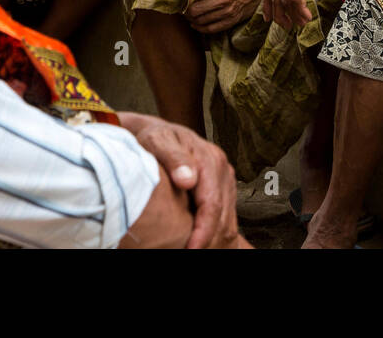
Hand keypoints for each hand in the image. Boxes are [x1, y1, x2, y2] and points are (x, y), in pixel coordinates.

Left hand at [117, 112, 250, 248]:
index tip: (189, 249)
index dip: (203, 231)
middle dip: (210, 240)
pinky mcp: (222, 186)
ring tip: (195, 248)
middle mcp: (222, 169)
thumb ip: (174, 158)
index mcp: (210, 160)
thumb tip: (188, 179)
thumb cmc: (154, 138)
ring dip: (215, 238)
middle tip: (189, 252)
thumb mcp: (157, 142)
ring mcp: (224, 178)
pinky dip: (216, 232)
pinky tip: (202, 241)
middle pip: (223, 216)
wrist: (158, 131)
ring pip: (228, 219)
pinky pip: (225, 215)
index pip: (212, 205)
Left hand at [185, 0, 269, 34]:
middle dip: (185, 13)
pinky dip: (201, 29)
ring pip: (201, 22)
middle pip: (194, 12)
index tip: (180, 2)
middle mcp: (222, 1)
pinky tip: (196, 25)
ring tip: (188, 17)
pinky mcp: (232, 20)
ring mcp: (227, 12)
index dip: (184, 2)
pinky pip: (212, 29)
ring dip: (191, 21)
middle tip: (182, 11)